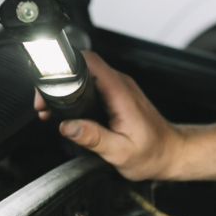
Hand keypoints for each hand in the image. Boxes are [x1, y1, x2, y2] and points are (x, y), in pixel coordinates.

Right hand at [34, 52, 186, 180]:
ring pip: (86, 76)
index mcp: (121, 94)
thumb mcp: (121, 152)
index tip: (49, 82)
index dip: (65, 66)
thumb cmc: (152, 154)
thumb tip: (68, 127)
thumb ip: (94, 138)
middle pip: (83, 66)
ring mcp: (119, 89)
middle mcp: (120, 85)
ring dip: (66, 88)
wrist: (171, 154)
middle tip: (44, 102)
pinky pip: (92, 86)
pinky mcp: (116, 96)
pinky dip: (76, 94)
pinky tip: (68, 111)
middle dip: (58, 80)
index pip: (90, 61)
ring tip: (51, 108)